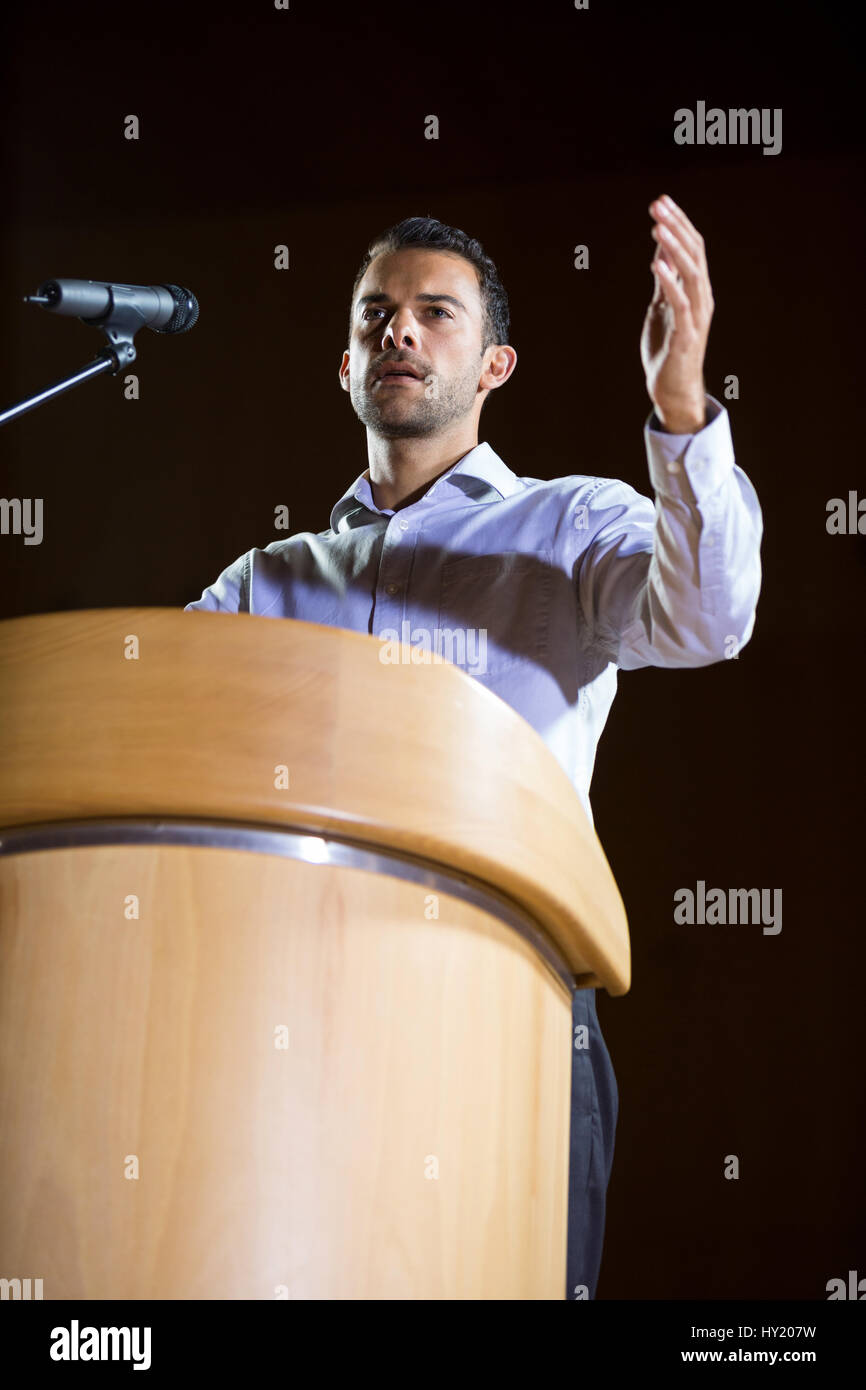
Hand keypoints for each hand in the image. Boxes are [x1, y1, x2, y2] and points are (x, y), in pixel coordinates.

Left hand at [640, 194, 714, 432]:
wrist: (671, 387)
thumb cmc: (667, 348)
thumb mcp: (662, 305)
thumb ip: (665, 279)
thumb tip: (662, 249)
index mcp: (697, 289)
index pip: (692, 247)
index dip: (678, 223)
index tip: (662, 202)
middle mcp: (702, 298)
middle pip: (694, 253)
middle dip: (676, 226)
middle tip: (657, 205)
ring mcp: (696, 316)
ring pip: (691, 273)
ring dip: (674, 248)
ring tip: (657, 227)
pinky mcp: (686, 334)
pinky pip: (680, 303)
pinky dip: (669, 282)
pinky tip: (656, 265)